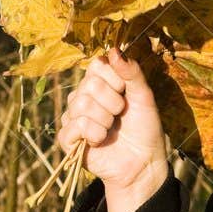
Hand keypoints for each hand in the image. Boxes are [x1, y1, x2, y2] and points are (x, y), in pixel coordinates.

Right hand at [55, 49, 168, 211]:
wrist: (143, 161)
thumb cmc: (144, 128)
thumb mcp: (144, 98)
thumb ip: (132, 74)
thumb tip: (114, 49)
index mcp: (100, 84)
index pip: (97, 65)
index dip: (114, 78)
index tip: (125, 92)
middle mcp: (83, 97)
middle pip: (89, 85)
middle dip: (113, 102)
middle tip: (120, 114)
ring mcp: (73, 117)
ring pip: (81, 104)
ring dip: (105, 119)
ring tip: (112, 129)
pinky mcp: (67, 138)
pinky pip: (75, 125)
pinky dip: (95, 133)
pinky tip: (101, 140)